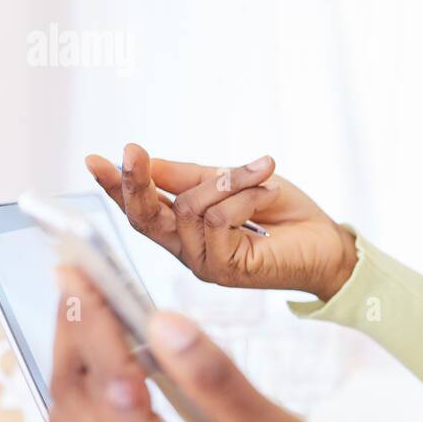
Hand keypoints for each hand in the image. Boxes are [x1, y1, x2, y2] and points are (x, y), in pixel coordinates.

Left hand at [47, 265, 335, 421]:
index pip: (107, 381)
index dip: (90, 320)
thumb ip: (211, 373)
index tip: (81, 274)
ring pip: (70, 414)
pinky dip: (81, 386)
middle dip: (68, 331)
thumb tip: (164, 322)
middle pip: (71, 397)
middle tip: (70, 277)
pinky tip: (95, 358)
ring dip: (70, 357)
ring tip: (78, 306)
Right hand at [85, 144, 356, 299]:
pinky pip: (219, 218)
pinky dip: (245, 194)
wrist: (329, 242)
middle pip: (146, 217)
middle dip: (136, 182)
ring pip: (190, 208)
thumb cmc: (285, 215)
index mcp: (186, 230)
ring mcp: (205, 264)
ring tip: (262, 171)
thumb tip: (148, 163)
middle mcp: (188, 251)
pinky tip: (268, 193)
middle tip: (132, 152)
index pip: (142, 209)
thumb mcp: (234, 183)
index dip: (116, 187)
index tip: (93, 159)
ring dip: (228, 180)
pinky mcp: (226, 269)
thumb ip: (191, 178)